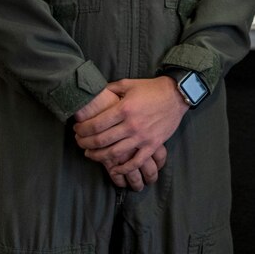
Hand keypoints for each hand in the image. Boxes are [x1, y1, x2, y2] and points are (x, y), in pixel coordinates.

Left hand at [73, 77, 187, 189]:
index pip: (95, 124)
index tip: (77, 129)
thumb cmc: (152, 88)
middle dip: (85, 143)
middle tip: (79, 142)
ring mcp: (142, 136)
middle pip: (101, 140)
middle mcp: (131, 125)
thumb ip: (111, 89)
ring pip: (114, 153)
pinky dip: (124, 168)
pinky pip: (136, 161)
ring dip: (98, 156)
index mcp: (124, 108)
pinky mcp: (153, 144)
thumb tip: (95, 93)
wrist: (177, 95)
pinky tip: (115, 170)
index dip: (82, 129)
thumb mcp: (129, 84)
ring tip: (90, 154)